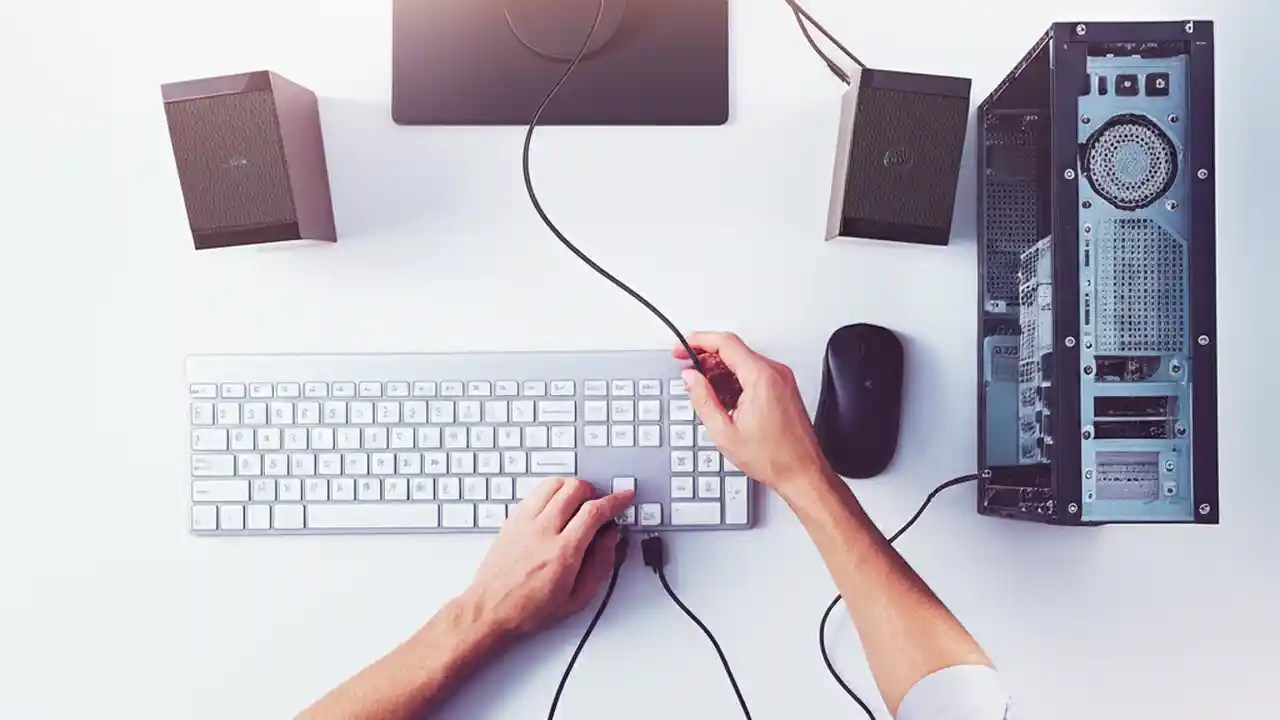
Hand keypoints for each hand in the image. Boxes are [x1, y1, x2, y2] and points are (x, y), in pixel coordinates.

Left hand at [462, 477, 633, 638]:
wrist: (490, 610)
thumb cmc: (529, 610)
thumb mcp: (577, 599)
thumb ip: (601, 565)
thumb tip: (611, 538)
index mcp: (563, 553)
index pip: (595, 512)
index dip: (615, 500)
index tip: (624, 496)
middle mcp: (543, 532)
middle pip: (575, 489)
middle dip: (595, 492)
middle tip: (599, 506)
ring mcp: (525, 523)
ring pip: (555, 484)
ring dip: (573, 487)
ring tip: (578, 503)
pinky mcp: (512, 519)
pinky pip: (536, 491)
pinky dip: (552, 492)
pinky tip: (556, 506)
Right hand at [674, 332, 830, 492]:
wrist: (802, 472)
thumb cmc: (773, 457)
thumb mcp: (724, 432)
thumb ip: (702, 399)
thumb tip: (690, 377)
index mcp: (761, 377)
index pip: (726, 343)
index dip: (699, 341)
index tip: (683, 347)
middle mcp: (775, 372)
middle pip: (734, 349)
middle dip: (707, 357)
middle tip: (688, 370)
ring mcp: (782, 379)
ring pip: (743, 361)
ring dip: (720, 370)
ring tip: (704, 391)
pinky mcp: (783, 387)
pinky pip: (754, 372)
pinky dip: (735, 379)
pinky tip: (724, 398)